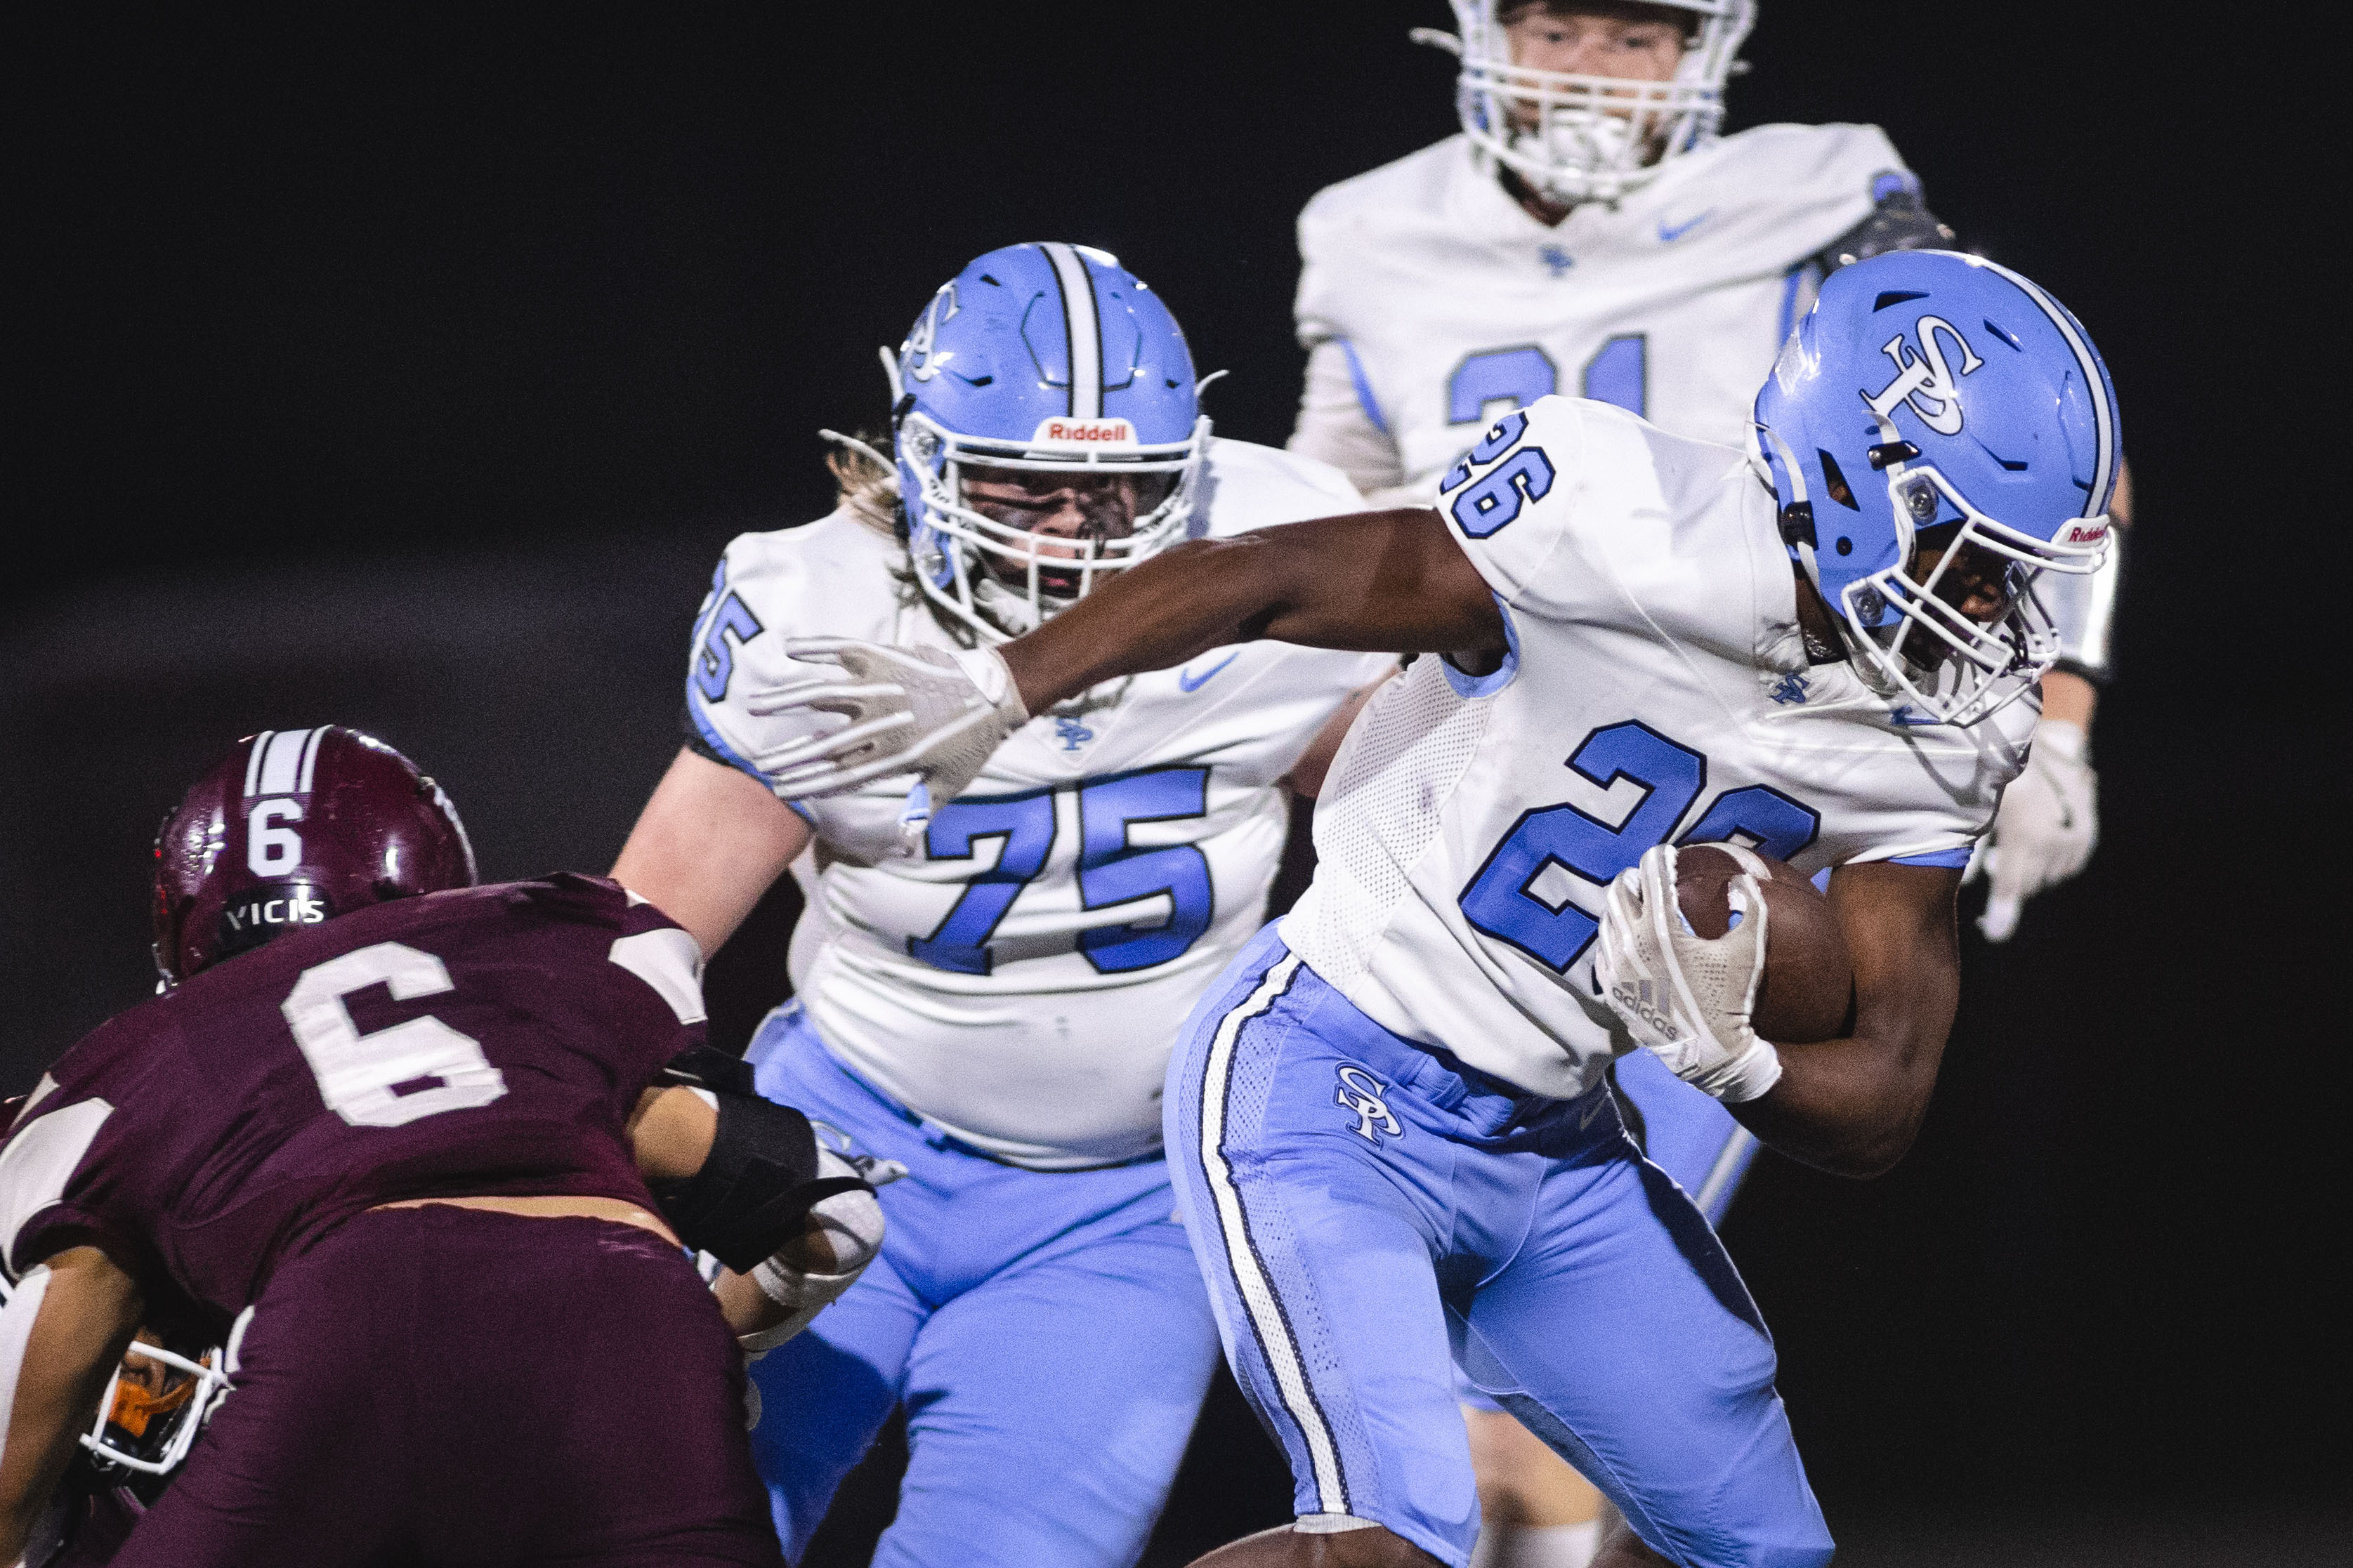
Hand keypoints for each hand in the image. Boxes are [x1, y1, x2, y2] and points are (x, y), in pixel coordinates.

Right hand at [739, 638, 1027, 802]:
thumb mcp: (950, 783)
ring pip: (824, 694)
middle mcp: (885, 722)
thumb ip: (922, 809)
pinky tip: (788, 650)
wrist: (998, 692)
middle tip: (757, 762)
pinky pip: (845, 650)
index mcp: (897, 756)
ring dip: (786, 700)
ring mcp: (885, 687)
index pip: (841, 775)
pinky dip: (816, 647)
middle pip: (826, 742)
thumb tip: (907, 844)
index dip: (808, 783)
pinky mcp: (889, 656)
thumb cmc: (973, 743)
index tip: (779, 789)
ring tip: (754, 704)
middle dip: (788, 754)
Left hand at [1594, 844, 1783, 1103]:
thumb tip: (1742, 879)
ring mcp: (1616, 967)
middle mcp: (1631, 944)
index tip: (1670, 855)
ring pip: (1606, 918)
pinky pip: (1603, 949)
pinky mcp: (1610, 988)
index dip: (1661, 857)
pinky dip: (1615, 937)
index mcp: (1663, 930)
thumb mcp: (1750, 951)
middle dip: (1635, 878)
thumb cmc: (1730, 1001)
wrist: (1707, 1055)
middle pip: (1619, 890)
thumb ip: (1753, 907)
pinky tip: (1631, 939)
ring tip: (1641, 905)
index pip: (1651, 873)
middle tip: (1650, 879)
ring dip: (1622, 905)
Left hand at [1966, 719, 2096, 941]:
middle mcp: (2059, 837)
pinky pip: (2070, 860)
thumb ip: (1967, 851)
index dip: (2001, 914)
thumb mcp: (1974, 808)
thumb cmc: (1992, 771)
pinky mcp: (2089, 826)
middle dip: (2010, 880)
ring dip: (2031, 868)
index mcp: (2027, 833)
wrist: (2036, 735)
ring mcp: (2080, 833)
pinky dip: (2051, 857)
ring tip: (2012, 845)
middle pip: (2032, 884)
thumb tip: (1958, 886)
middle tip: (1993, 861)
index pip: (2014, 887)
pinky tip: (2036, 839)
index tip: (1993, 932)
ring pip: (2051, 874)